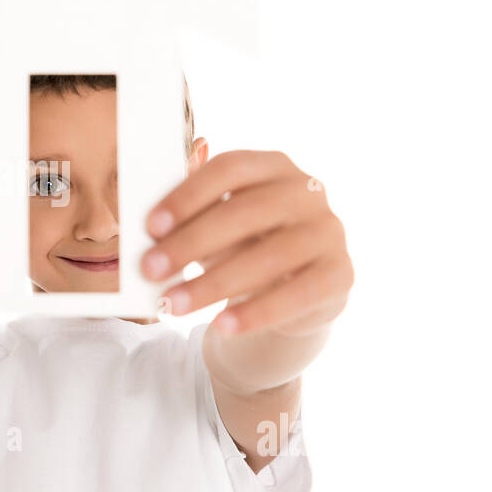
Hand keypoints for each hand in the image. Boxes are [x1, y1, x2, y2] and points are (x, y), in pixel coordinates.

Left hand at [142, 150, 352, 336]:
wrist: (290, 294)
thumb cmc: (243, 245)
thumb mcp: (216, 222)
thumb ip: (191, 209)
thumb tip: (152, 207)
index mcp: (272, 165)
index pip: (230, 168)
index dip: (188, 196)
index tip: (151, 226)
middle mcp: (307, 190)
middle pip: (246, 212)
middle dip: (192, 242)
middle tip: (150, 269)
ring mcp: (329, 230)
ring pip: (269, 257)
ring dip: (213, 284)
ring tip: (172, 304)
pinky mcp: (341, 273)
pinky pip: (297, 295)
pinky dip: (256, 313)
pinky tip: (221, 326)